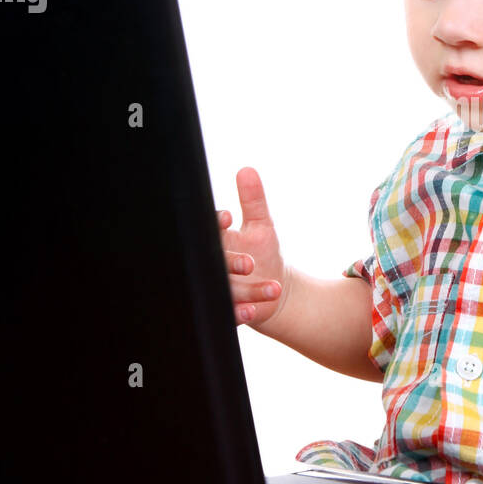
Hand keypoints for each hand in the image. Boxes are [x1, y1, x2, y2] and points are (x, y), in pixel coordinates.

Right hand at [217, 167, 288, 328]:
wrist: (274, 292)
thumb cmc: (262, 254)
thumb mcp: (261, 225)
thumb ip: (253, 200)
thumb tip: (247, 170)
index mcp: (215, 240)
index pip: (208, 229)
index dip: (215, 225)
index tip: (228, 219)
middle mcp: (211, 265)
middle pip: (212, 262)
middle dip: (230, 262)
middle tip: (250, 264)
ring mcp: (217, 289)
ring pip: (224, 289)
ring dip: (246, 291)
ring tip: (273, 289)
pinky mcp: (225, 311)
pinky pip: (227, 314)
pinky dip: (240, 313)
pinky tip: (254, 310)